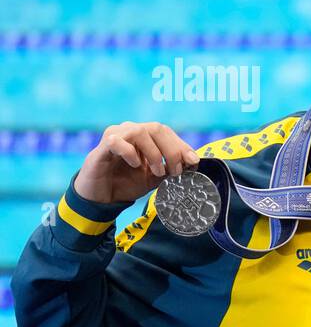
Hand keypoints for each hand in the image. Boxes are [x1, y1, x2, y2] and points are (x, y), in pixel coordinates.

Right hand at [74, 121, 199, 204]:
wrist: (102, 198)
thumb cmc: (126, 183)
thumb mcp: (155, 178)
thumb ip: (171, 169)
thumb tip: (192, 163)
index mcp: (144, 136)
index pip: (166, 132)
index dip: (182, 145)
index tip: (193, 162)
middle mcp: (129, 131)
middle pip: (156, 128)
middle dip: (172, 150)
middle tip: (175, 171)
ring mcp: (115, 136)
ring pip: (140, 131)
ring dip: (154, 153)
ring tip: (157, 172)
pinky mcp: (101, 148)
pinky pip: (117, 141)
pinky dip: (131, 152)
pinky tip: (136, 165)